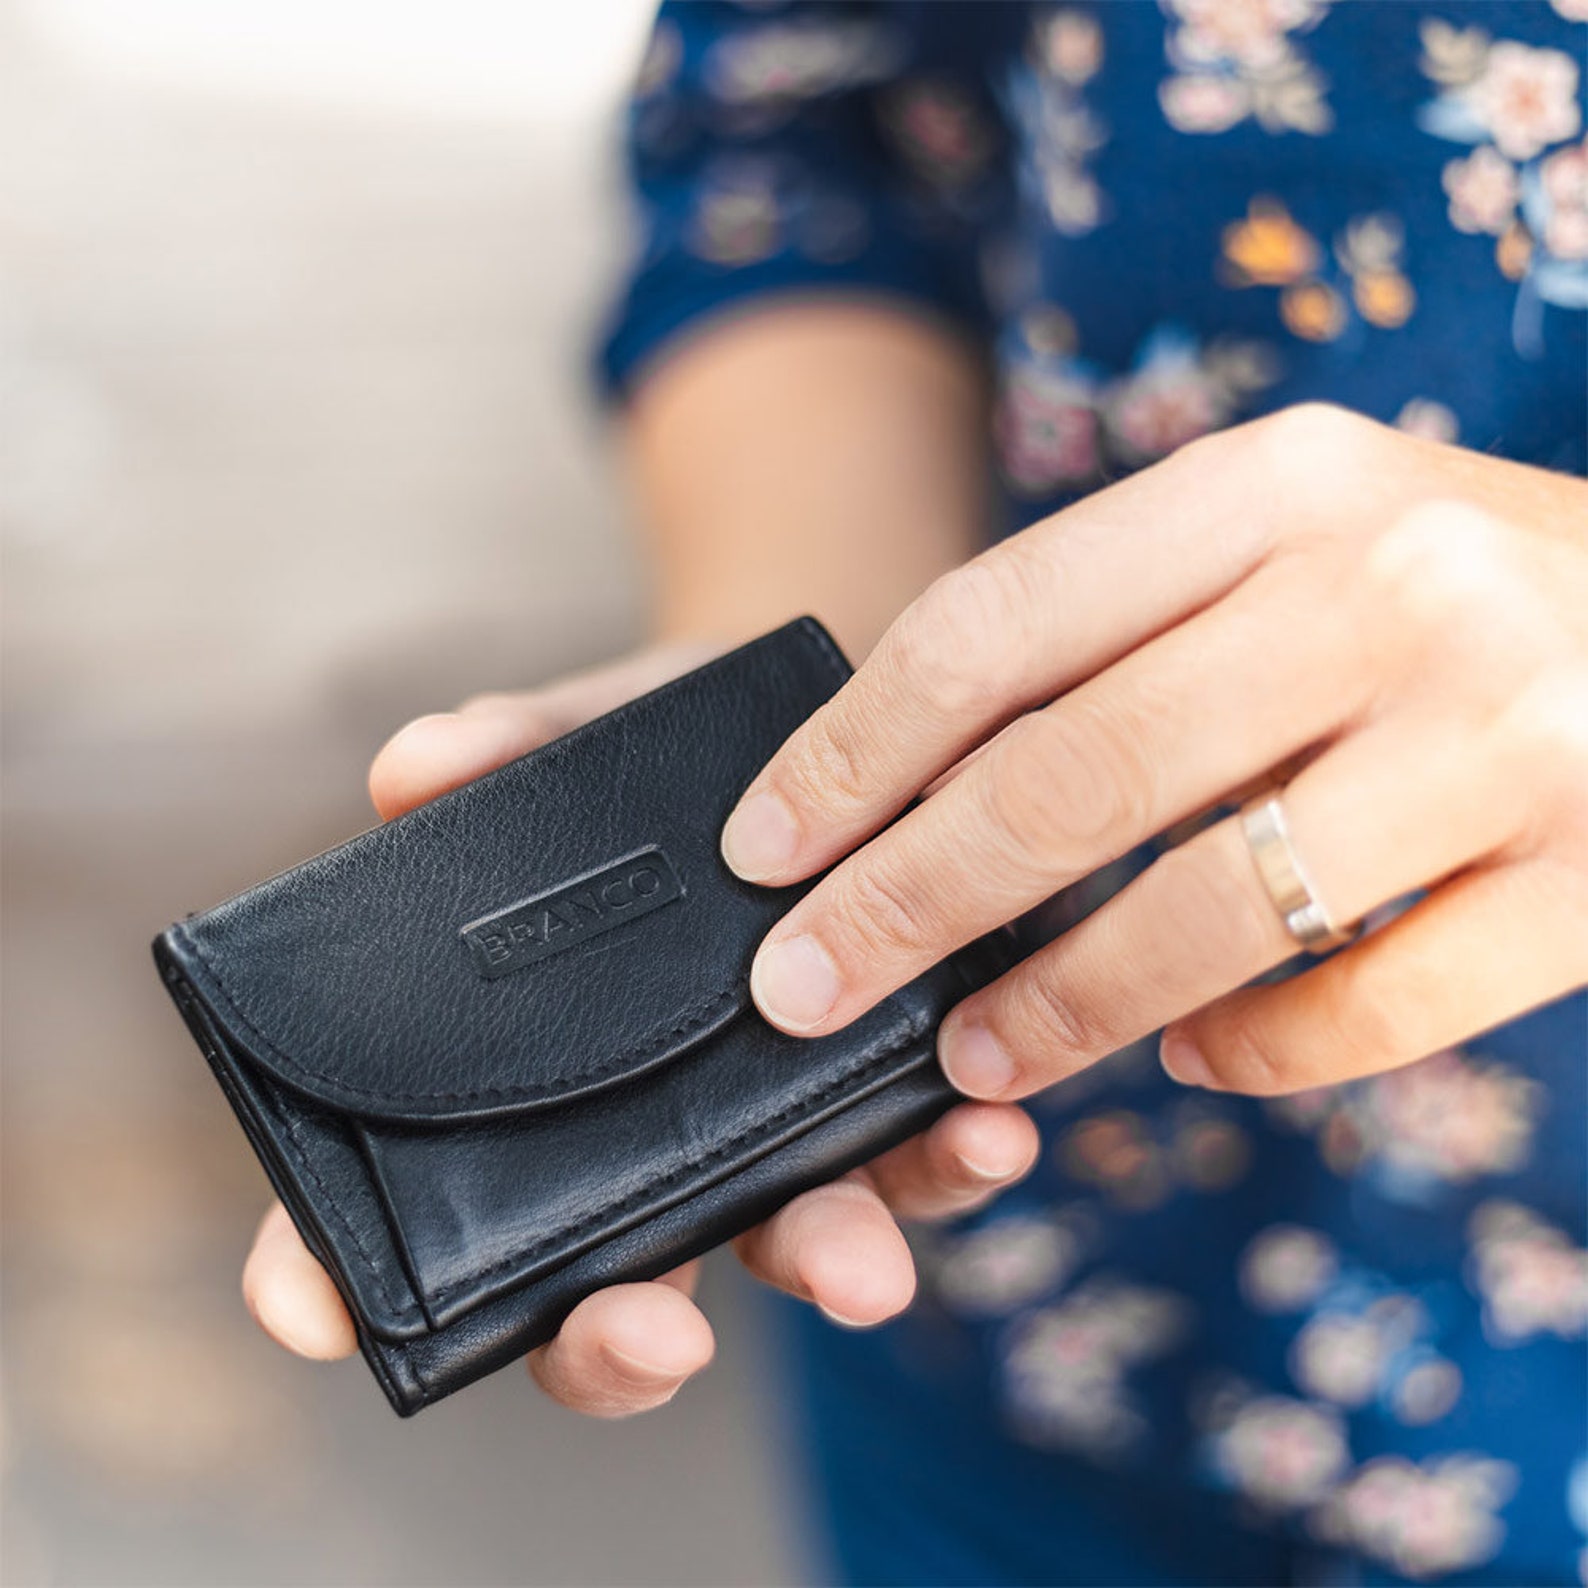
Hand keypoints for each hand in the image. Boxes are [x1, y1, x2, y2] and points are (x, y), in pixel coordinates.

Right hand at [242, 643, 1038, 1411]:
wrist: (829, 724)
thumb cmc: (667, 762)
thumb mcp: (590, 739)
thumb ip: (510, 753)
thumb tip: (416, 763)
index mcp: (533, 1087)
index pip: (413, 1214)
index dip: (341, 1279)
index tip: (310, 1312)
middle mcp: (647, 1142)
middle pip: (605, 1292)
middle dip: (618, 1341)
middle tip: (649, 1331)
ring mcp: (771, 1133)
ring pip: (778, 1245)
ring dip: (820, 1264)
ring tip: (859, 1265)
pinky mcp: (889, 1097)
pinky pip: (916, 1160)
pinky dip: (945, 1161)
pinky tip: (981, 1132)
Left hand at [721, 405, 1587, 1099]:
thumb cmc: (1447, 585)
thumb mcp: (1291, 540)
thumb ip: (1126, 635)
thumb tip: (915, 799)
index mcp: (1281, 483)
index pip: (1002, 621)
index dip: (857, 747)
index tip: (763, 845)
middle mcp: (1393, 586)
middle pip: (1075, 773)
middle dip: (906, 899)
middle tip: (805, 988)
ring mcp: (1506, 733)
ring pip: (1211, 905)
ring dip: (1060, 1002)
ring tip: (970, 1055)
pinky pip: (1371, 1006)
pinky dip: (1254, 1050)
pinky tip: (1191, 1056)